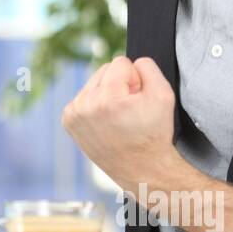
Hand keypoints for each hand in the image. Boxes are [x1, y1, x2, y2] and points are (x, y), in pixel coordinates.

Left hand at [61, 56, 175, 188]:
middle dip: (120, 85)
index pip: (121, 62)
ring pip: (94, 82)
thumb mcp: (164, 95)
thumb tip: (131, 62)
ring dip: (107, 94)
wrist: (141, 169)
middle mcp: (85, 105)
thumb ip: (148, 67)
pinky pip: (84, 97)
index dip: (136, 79)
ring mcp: (74, 114)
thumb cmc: (154, 133)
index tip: (138, 100)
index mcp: (108, 98)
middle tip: (130, 110)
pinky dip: (96, 105)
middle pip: (104, 69)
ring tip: (118, 117)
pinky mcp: (68, 121)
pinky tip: (106, 122)